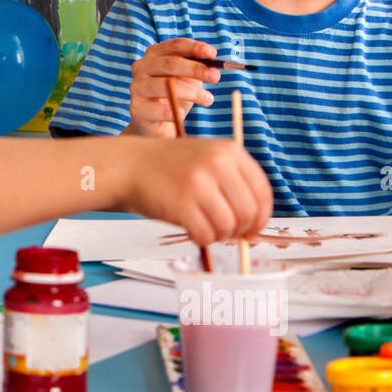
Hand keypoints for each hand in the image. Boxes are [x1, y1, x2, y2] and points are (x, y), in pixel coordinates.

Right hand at [123, 137, 271, 246]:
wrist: (129, 165)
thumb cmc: (169, 167)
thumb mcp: (207, 157)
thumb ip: (233, 180)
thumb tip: (255, 220)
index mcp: (229, 151)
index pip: (263, 191)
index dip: (261, 217)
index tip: (252, 228)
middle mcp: (216, 164)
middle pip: (249, 212)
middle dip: (241, 230)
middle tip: (227, 234)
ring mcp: (198, 184)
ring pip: (228, 226)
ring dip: (219, 236)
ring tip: (206, 230)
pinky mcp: (180, 204)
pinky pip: (205, 234)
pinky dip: (202, 239)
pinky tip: (193, 232)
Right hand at [127, 38, 219, 136]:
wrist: (156, 125)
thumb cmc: (174, 96)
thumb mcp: (187, 80)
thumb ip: (198, 72)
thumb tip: (213, 70)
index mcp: (154, 54)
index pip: (175, 45)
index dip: (194, 48)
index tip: (212, 54)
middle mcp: (142, 67)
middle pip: (169, 63)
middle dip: (195, 69)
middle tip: (215, 76)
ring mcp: (137, 87)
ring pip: (164, 85)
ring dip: (190, 92)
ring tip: (208, 99)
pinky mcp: (136, 108)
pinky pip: (156, 109)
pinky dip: (173, 111)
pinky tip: (182, 114)